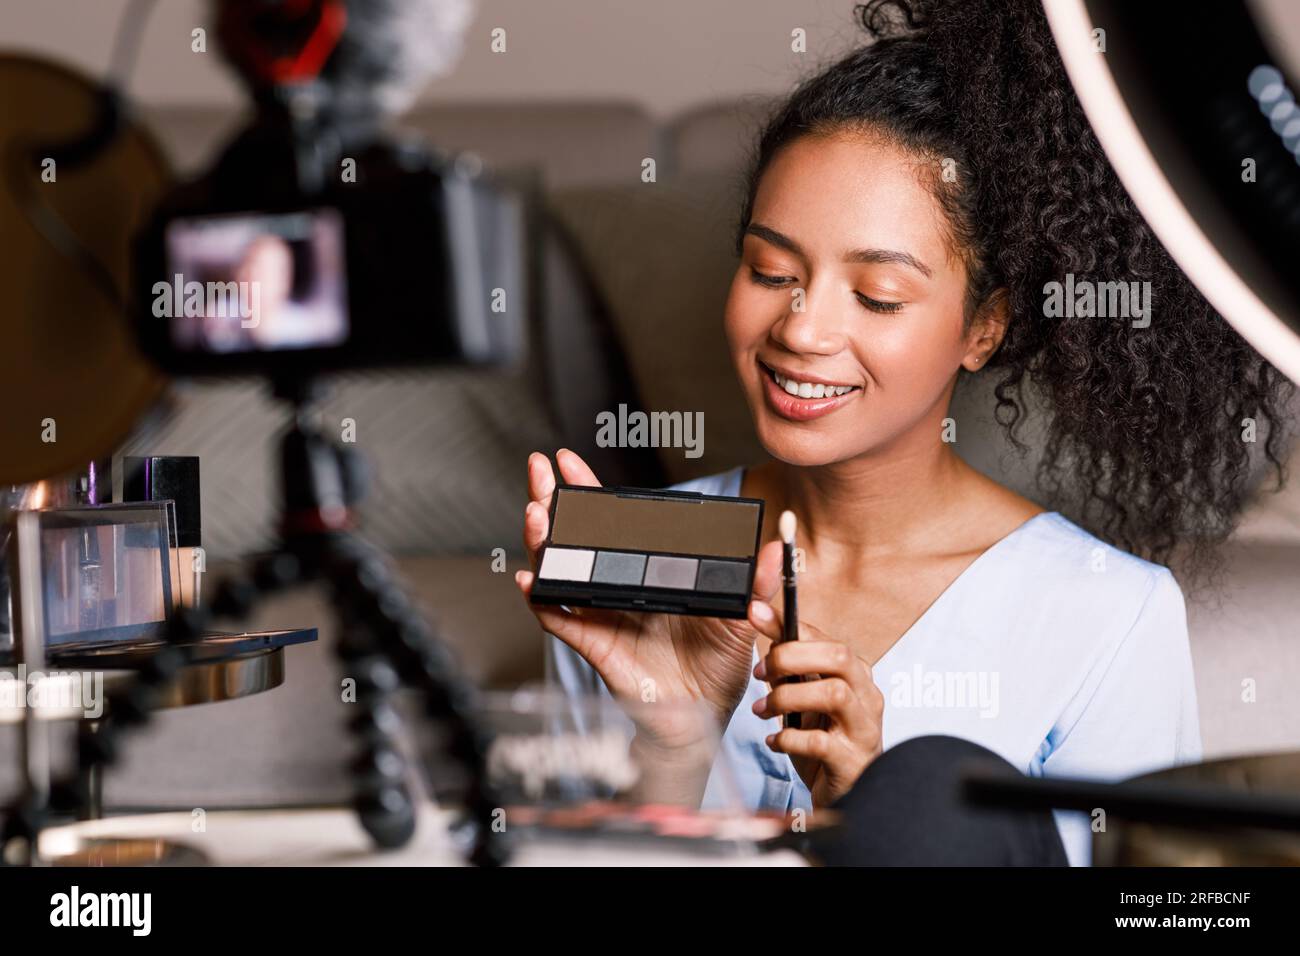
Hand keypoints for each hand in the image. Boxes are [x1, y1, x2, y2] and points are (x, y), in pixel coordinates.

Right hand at [514, 449, 783, 797]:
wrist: (704, 716)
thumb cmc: (716, 665)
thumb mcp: (741, 617)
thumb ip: (756, 582)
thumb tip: (777, 549)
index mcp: (645, 571)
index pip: (608, 523)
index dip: (586, 491)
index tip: (570, 460)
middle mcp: (616, 587)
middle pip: (572, 537)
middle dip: (551, 501)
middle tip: (539, 471)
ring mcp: (600, 614)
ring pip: (559, 571)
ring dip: (543, 542)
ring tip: (536, 516)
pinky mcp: (594, 644)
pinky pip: (558, 619)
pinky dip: (540, 600)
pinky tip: (529, 580)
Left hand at [749, 603, 884, 807]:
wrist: (841, 794)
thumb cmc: (823, 742)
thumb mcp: (804, 697)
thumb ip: (790, 664)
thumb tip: (765, 623)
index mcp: (856, 676)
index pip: (827, 639)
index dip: (790, 626)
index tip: (757, 615)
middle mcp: (867, 697)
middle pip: (839, 658)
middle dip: (792, 657)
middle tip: (761, 672)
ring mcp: (863, 729)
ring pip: (833, 694)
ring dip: (787, 697)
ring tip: (762, 709)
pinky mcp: (851, 761)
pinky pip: (819, 742)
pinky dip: (789, 738)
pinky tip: (774, 740)